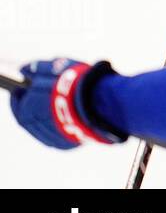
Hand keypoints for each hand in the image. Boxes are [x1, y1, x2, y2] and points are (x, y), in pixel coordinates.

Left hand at [8, 59, 124, 148]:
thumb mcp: (57, 68)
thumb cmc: (77, 84)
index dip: (21, 95)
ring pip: (44, 127)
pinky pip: (58, 134)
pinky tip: (70, 115)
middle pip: (29, 118)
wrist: (102, 103)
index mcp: (27, 110)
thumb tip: (25, 69)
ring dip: (48, 116)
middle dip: (35, 106)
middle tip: (44, 96)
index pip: (17, 104)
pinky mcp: (65, 144)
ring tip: (61, 104)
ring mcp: (50, 137)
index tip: (24, 88)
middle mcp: (35, 128)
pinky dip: (61, 125)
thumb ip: (38, 68)